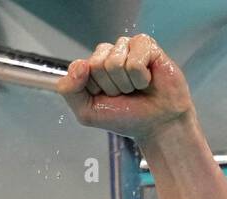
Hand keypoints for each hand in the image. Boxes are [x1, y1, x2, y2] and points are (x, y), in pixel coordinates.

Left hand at [55, 34, 195, 143]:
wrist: (157, 125)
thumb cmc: (126, 117)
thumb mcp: (87, 112)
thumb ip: (69, 90)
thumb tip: (79, 64)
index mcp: (92, 66)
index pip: (79, 68)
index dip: (93, 89)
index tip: (106, 98)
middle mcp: (109, 53)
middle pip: (96, 64)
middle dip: (110, 87)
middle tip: (125, 94)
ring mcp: (127, 46)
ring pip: (114, 62)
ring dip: (126, 84)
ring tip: (136, 88)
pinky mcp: (147, 45)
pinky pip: (134, 61)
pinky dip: (140, 78)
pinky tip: (148, 81)